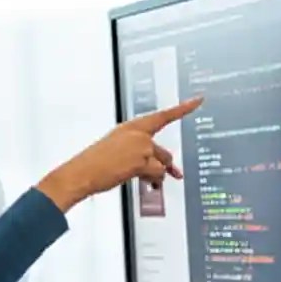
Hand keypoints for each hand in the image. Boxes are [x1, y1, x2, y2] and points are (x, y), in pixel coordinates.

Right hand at [38, 97, 202, 211]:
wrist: (82, 173)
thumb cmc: (94, 163)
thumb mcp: (116, 149)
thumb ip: (138, 153)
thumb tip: (161, 169)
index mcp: (130, 127)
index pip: (162, 116)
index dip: (183, 108)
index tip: (198, 100)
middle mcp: (137, 133)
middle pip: (162, 151)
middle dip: (163, 166)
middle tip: (162, 176)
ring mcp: (140, 146)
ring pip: (161, 164)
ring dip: (154, 176)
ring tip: (142, 180)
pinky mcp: (141, 160)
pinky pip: (157, 174)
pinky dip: (152, 181)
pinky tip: (141, 181)